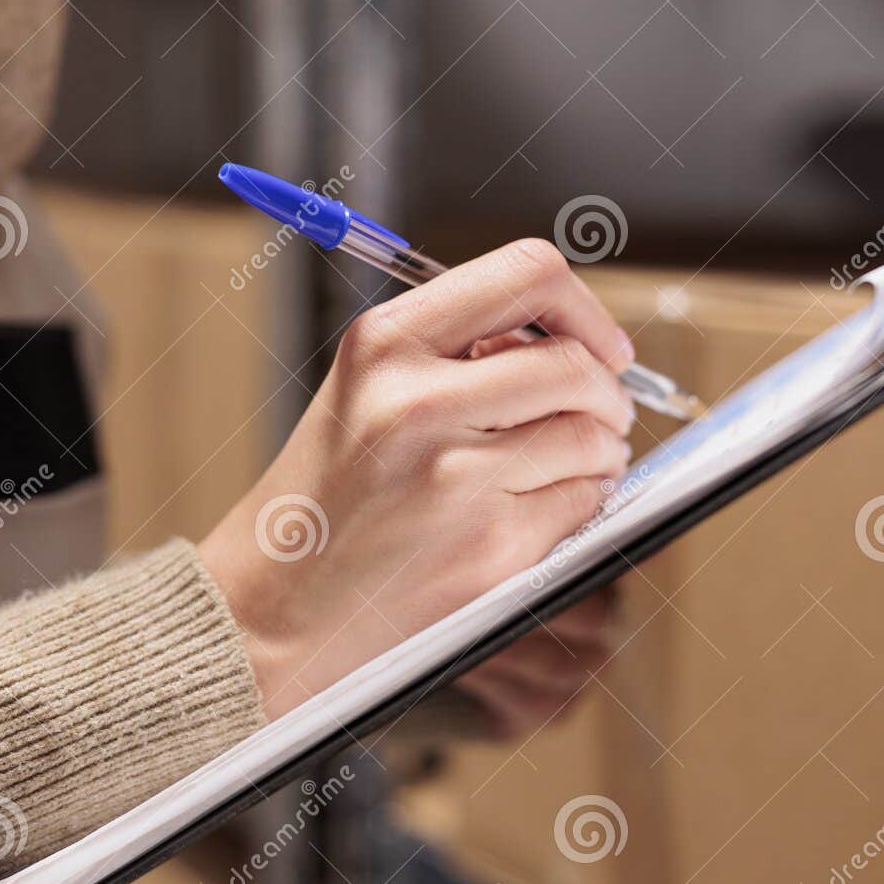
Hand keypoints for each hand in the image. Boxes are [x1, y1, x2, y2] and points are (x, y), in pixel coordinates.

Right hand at [200, 240, 632, 718]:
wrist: (274, 609)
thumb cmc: (329, 499)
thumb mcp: (366, 391)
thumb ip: (457, 351)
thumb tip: (577, 341)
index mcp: (384, 342)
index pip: (528, 274)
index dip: (586, 309)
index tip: (601, 345)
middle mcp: (415, 401)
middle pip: (575, 366)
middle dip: (608, 393)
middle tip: (604, 414)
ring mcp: (455, 478)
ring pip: (591, 437)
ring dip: (603, 451)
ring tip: (576, 464)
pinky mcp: (489, 547)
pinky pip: (581, 504)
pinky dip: (582, 504)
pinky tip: (542, 510)